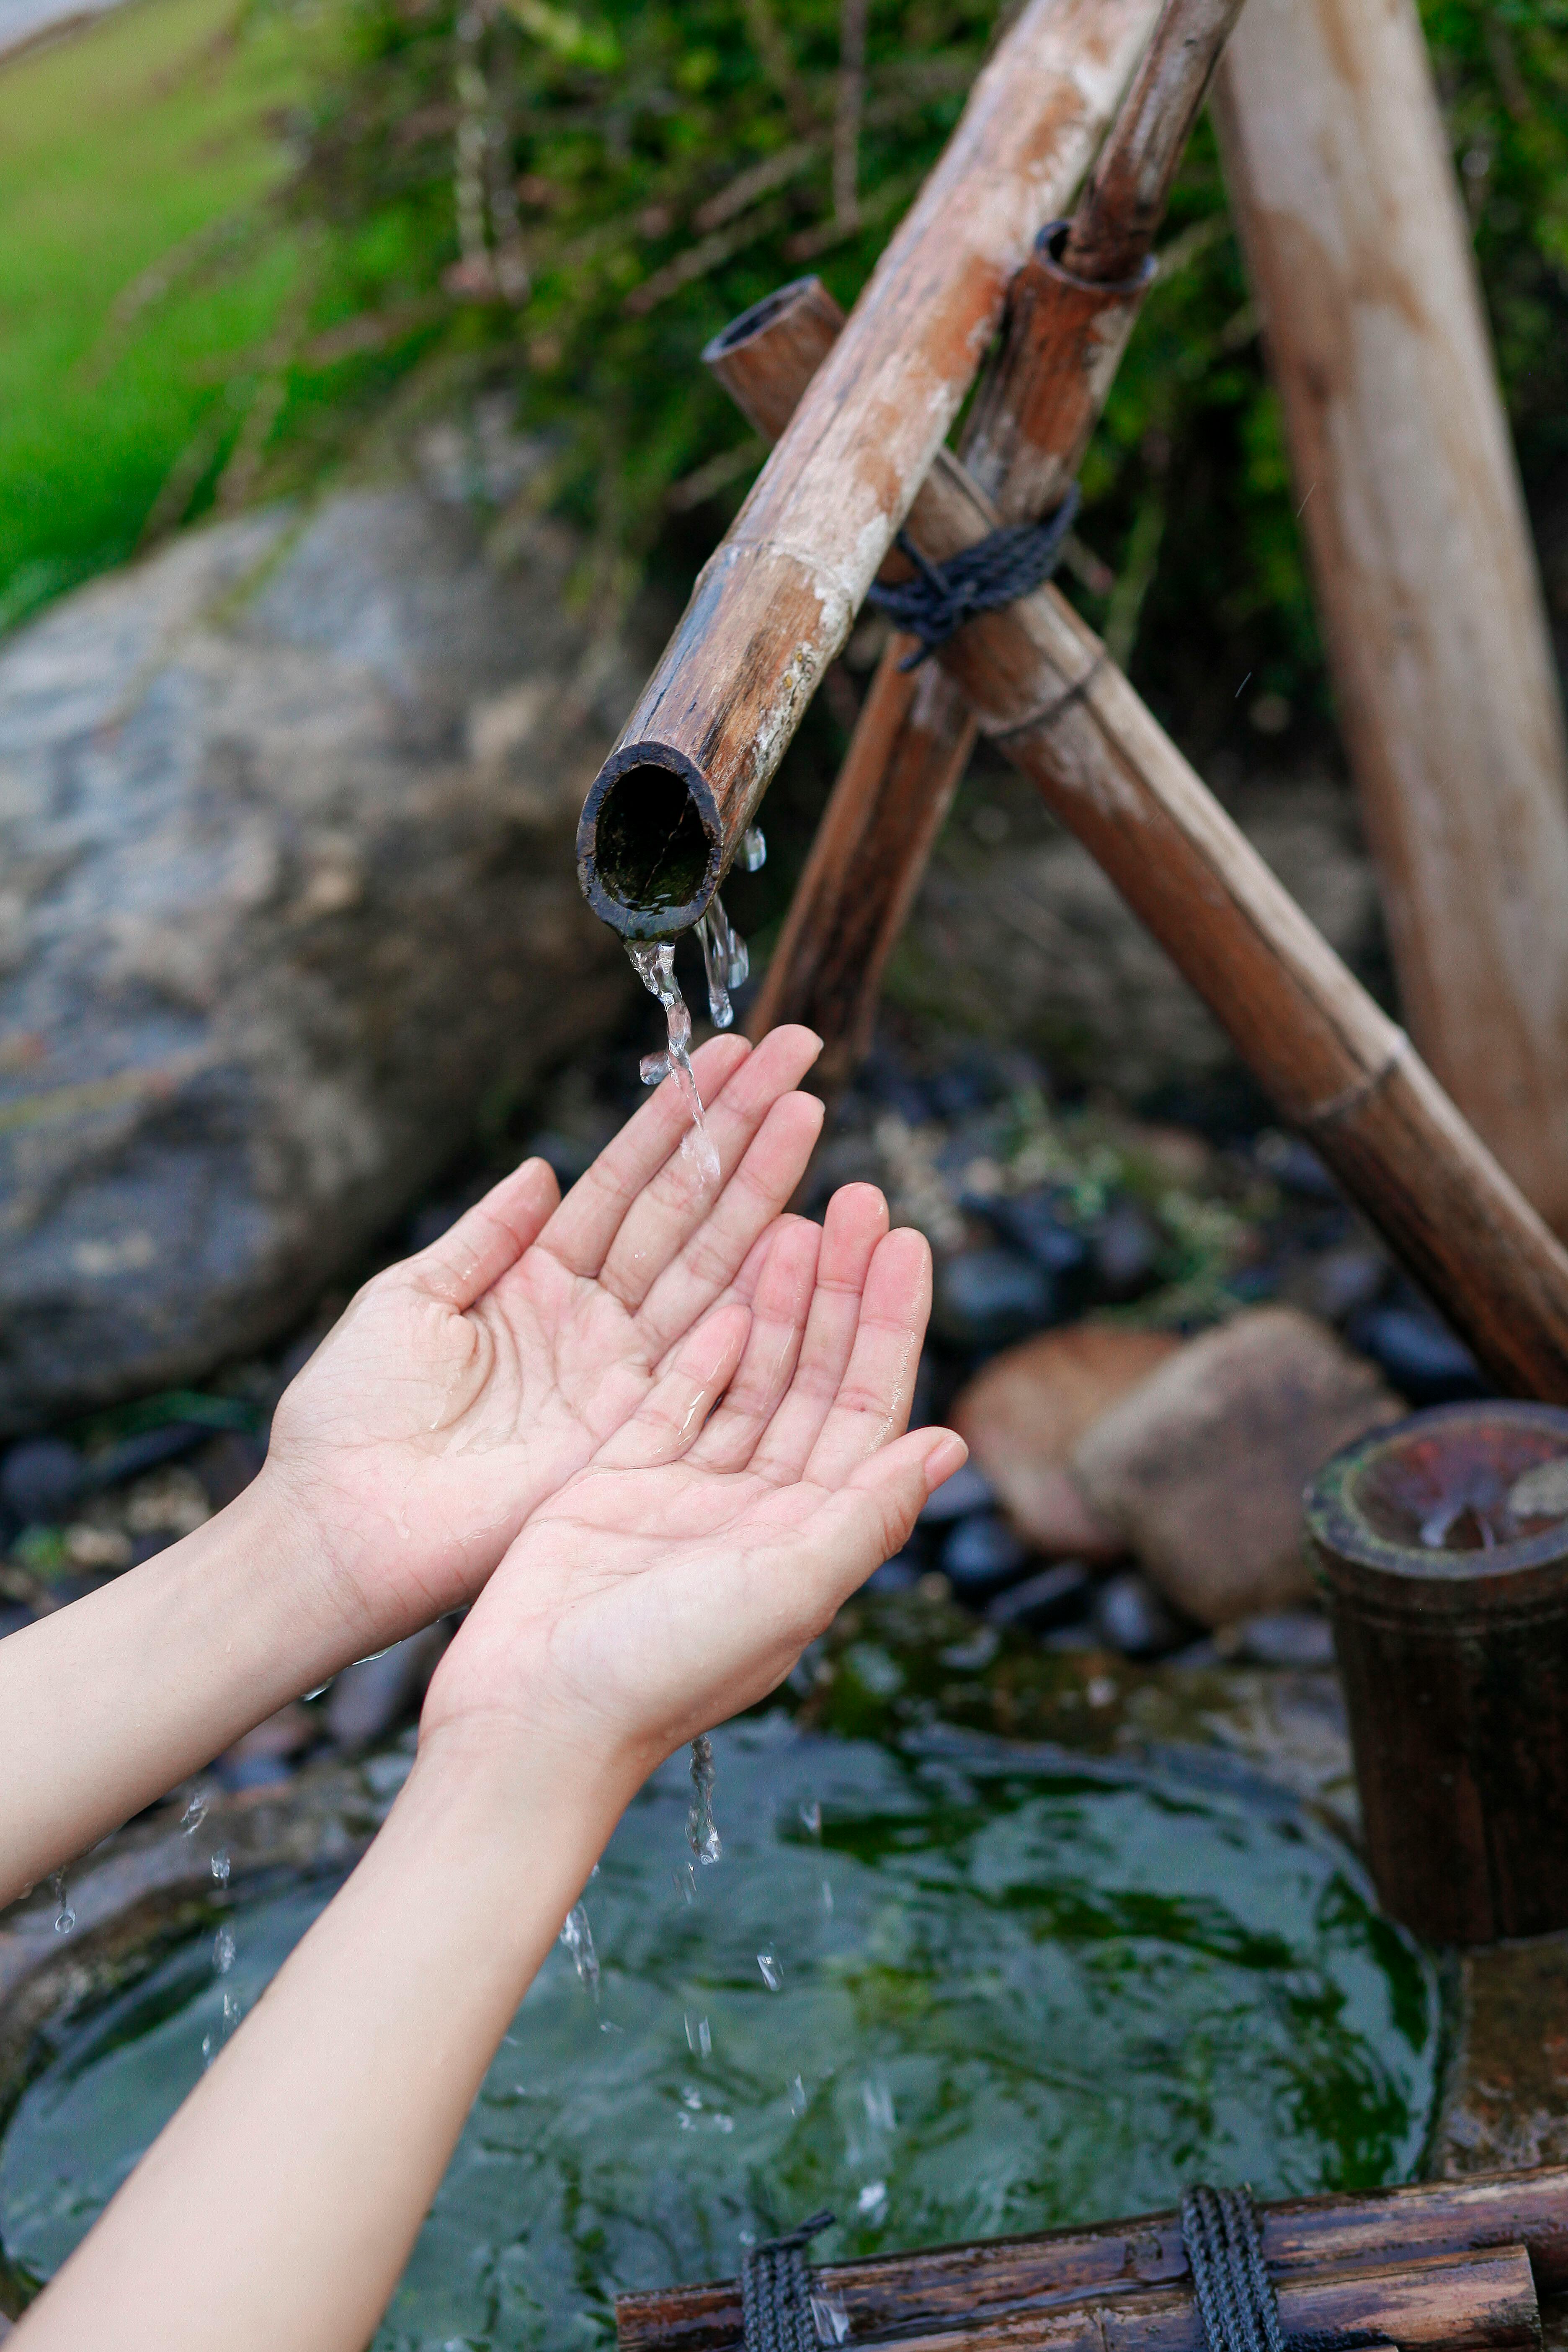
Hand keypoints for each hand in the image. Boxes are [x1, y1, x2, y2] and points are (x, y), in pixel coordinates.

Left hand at [260, 1027, 827, 1654]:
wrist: (338, 1527)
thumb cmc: (349, 1420)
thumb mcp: (407, 1299)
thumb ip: (485, 1236)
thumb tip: (540, 1167)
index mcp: (535, 1280)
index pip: (624, 1182)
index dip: (676, 1119)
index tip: (729, 1054)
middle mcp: (592, 1318)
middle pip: (683, 1207)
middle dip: (742, 1131)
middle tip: (798, 1055)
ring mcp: (620, 1369)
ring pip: (708, 1259)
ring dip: (762, 1186)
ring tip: (807, 1109)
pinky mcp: (632, 1425)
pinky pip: (703, 1345)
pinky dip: (751, 1288)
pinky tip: (796, 1224)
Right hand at [419, 1184, 965, 1780]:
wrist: (533, 1719)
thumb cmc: (663, 1671)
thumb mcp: (784, 1588)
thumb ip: (867, 1515)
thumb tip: (952, 1444)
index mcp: (812, 1535)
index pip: (869, 1406)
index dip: (892, 1323)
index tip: (908, 1241)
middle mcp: (761, 1510)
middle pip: (817, 1376)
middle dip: (841, 1289)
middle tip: (860, 1198)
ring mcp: (689, 1493)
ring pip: (751, 1375)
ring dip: (778, 1301)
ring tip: (799, 1218)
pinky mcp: (618, 1482)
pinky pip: (676, 1397)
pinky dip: (707, 1346)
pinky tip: (731, 1286)